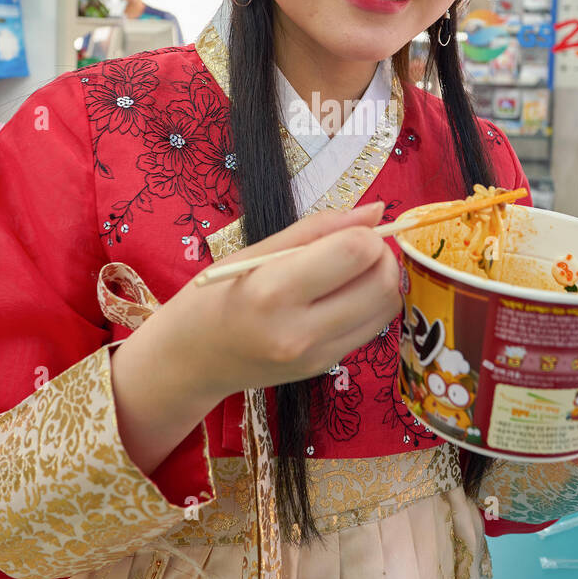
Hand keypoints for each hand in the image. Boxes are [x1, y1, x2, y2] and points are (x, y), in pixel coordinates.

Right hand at [111, 199, 401, 474]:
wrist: (191, 361)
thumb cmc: (214, 297)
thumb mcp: (255, 251)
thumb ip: (318, 228)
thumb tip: (377, 210)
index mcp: (273, 291)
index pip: (355, 253)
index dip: (364, 233)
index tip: (348, 231)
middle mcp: (300, 331)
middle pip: (382, 283)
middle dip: (381, 254)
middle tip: (356, 246)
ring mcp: (317, 356)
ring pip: (386, 307)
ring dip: (381, 278)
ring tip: (350, 270)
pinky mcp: (327, 368)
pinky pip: (372, 327)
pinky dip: (369, 304)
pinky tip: (342, 295)